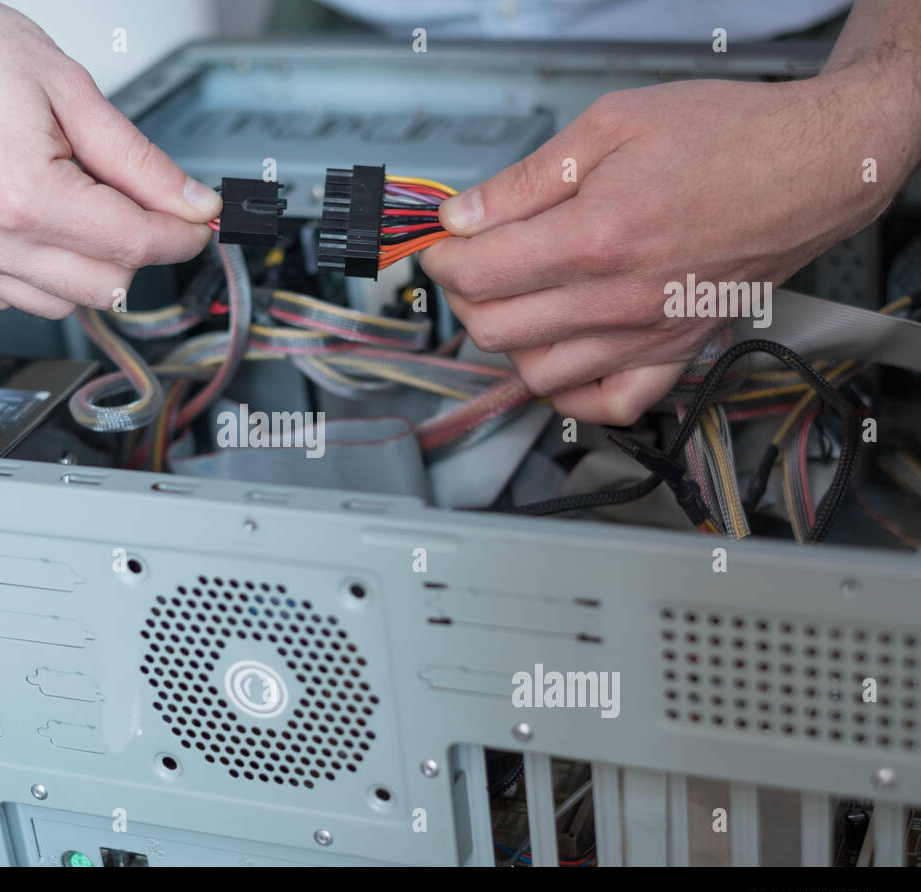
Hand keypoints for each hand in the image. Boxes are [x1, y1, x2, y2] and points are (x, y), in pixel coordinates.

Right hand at [0, 0, 219, 317]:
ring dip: (84, 268)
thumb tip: (189, 201)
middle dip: (137, 252)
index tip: (196, 224)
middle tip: (142, 209)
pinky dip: (34, 274)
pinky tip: (31, 223)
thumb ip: (138, 160)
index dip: (181, 236)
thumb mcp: (67, 89)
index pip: (134, 246)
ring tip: (76, 204)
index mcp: (21, 196)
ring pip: (55, 304)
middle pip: (101, 288)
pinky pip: (3, 298)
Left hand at [421, 67, 918, 423]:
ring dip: (507, 340)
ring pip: (535, 373)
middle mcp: (619, 299)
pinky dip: (569, 394)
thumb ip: (527, 179)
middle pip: (495, 330)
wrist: (812, 167)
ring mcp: (646, 336)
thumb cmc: (728, 139)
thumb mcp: (613, 125)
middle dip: (464, 296)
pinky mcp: (673, 354)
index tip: (441, 242)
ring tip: (513, 299)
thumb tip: (464, 215)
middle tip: (470, 264)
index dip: (443, 257)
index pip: (479, 273)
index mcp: (597, 236)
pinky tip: (558, 359)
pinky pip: (607, 405)